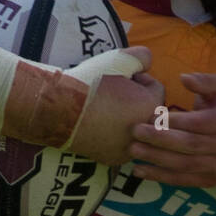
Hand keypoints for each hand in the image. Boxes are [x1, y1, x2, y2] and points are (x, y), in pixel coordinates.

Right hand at [67, 50, 163, 164]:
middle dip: (136, 101)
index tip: (120, 78)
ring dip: (127, 119)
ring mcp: (130, 147)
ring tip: (108, 108)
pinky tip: (100, 125)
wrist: (59, 109)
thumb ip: (141, 56)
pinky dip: (114, 135)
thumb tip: (147, 63)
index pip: (156, 89)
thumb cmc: (89, 83)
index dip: (138, 79)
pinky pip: (122, 145)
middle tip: (115, 93)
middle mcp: (145, 131)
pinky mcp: (114, 159)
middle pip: (148, 111)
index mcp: (151, 106)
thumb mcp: (118, 59)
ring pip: (136, 130)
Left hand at [127, 72, 215, 186]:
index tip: (151, 115)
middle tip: (135, 131)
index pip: (200, 122)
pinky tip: (138, 170)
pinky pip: (182, 180)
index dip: (175, 120)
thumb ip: (204, 81)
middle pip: (190, 144)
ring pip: (184, 164)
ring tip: (133, 149)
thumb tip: (184, 78)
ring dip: (156, 158)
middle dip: (160, 138)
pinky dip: (159, 176)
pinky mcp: (208, 180)